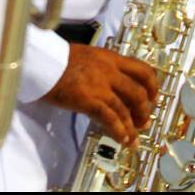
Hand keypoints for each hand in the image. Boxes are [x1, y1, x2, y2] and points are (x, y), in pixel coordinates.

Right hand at [42, 44, 158, 145]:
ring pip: (126, 108)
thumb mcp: (87, 55)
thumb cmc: (58, 59)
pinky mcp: (88, 100)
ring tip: (134, 139)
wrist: (41, 61)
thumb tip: (112, 83)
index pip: (142, 69)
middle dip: (145, 110)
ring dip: (133, 126)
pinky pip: (110, 118)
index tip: (152, 97)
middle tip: (144, 121)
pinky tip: (122, 139)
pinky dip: (119, 131)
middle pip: (139, 92)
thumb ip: (102, 67)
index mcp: (110, 57)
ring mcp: (99, 85)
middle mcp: (109, 70)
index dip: (153, 86)